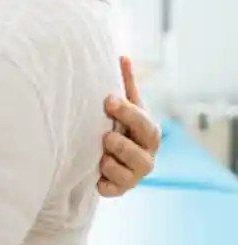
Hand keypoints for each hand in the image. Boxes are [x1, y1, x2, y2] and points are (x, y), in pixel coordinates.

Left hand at [99, 56, 160, 196]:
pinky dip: (105, 183)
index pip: (143, 121)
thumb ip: (125, 84)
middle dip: (123, 141)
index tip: (108, 100)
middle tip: (106, 135)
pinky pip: (114, 189)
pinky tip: (96, 177)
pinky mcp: (119, 189)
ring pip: (130, 172)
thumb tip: (122, 56)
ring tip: (102, 154)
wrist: (111, 157)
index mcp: (148, 132)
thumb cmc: (120, 126)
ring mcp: (135, 174)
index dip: (127, 111)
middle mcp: (146, 154)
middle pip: (140, 150)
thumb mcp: (124, 106)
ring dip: (113, 161)